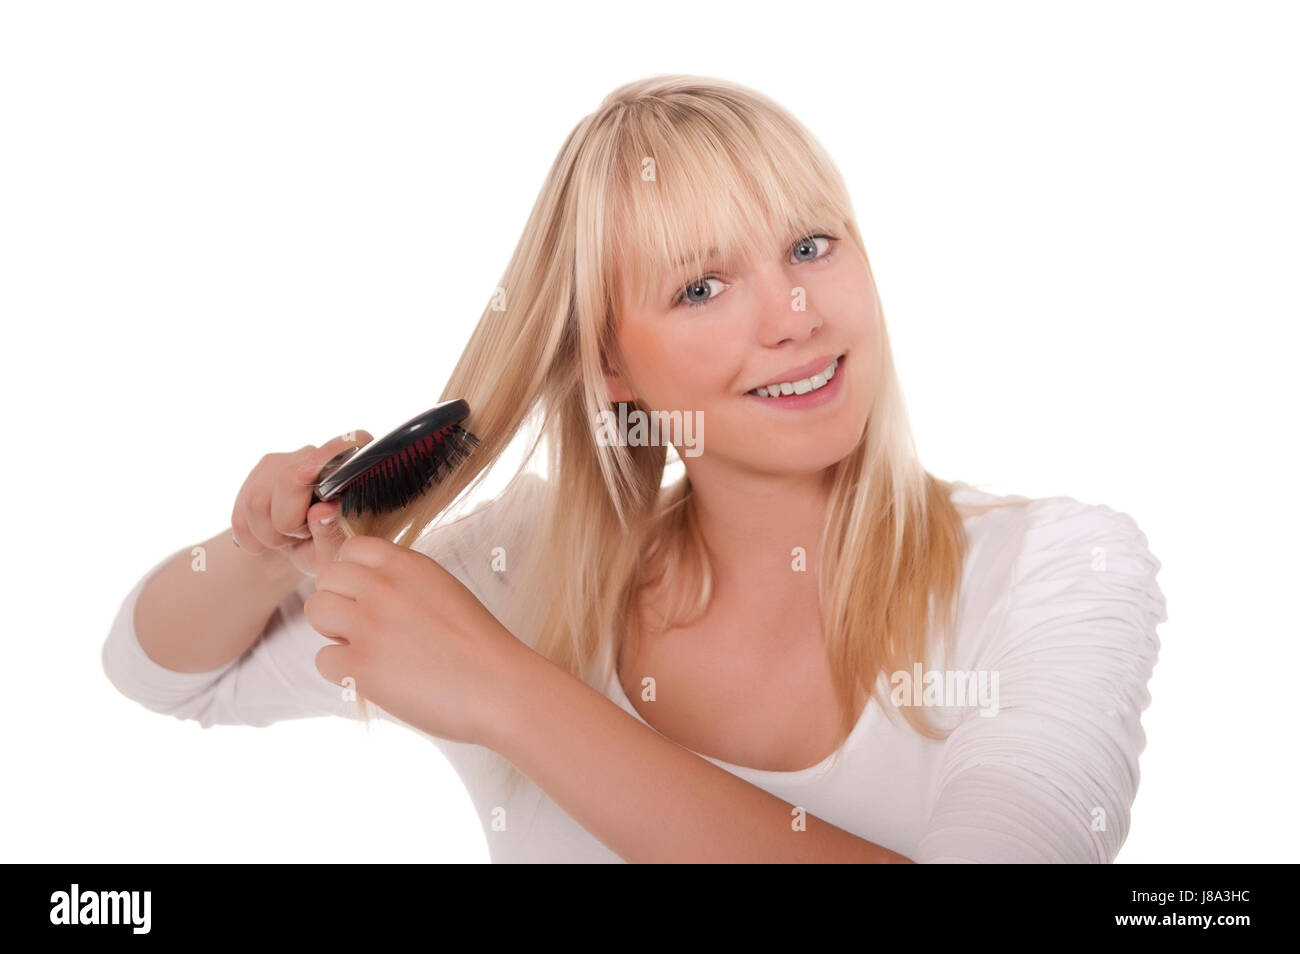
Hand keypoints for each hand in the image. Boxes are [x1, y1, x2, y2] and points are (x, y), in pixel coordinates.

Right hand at [229, 430, 373, 576]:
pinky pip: (240, 514)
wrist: (300, 551)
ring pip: (257, 501)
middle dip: (288, 522)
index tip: (314, 480)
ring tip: (289, 538)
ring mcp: (285, 460)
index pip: (351, 442)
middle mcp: (321, 454)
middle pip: (288, 480)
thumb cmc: (330, 550)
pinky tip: (270, 536)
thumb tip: (323, 510)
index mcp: (356, 467)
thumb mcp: (338, 552)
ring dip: (269, 535)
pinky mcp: (257, 474)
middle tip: (301, 536)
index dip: (329, 457)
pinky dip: (251, 537)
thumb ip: (334, 534)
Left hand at [302, 522, 530, 747]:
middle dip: (339, 601)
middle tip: (366, 626)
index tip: (368, 595)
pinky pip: (323, 658)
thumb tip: (362, 586)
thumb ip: (402, 580)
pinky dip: (343, 671)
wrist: (499, 687)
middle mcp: (383, 587)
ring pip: (316, 611)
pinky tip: (374, 676)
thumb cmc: (478, 645)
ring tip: (366, 648)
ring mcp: (369, 626)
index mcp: (408, 564)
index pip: (351, 548)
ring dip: (334, 631)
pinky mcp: (360, 666)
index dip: (353, 573)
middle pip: (326, 578)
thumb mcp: (443, 589)